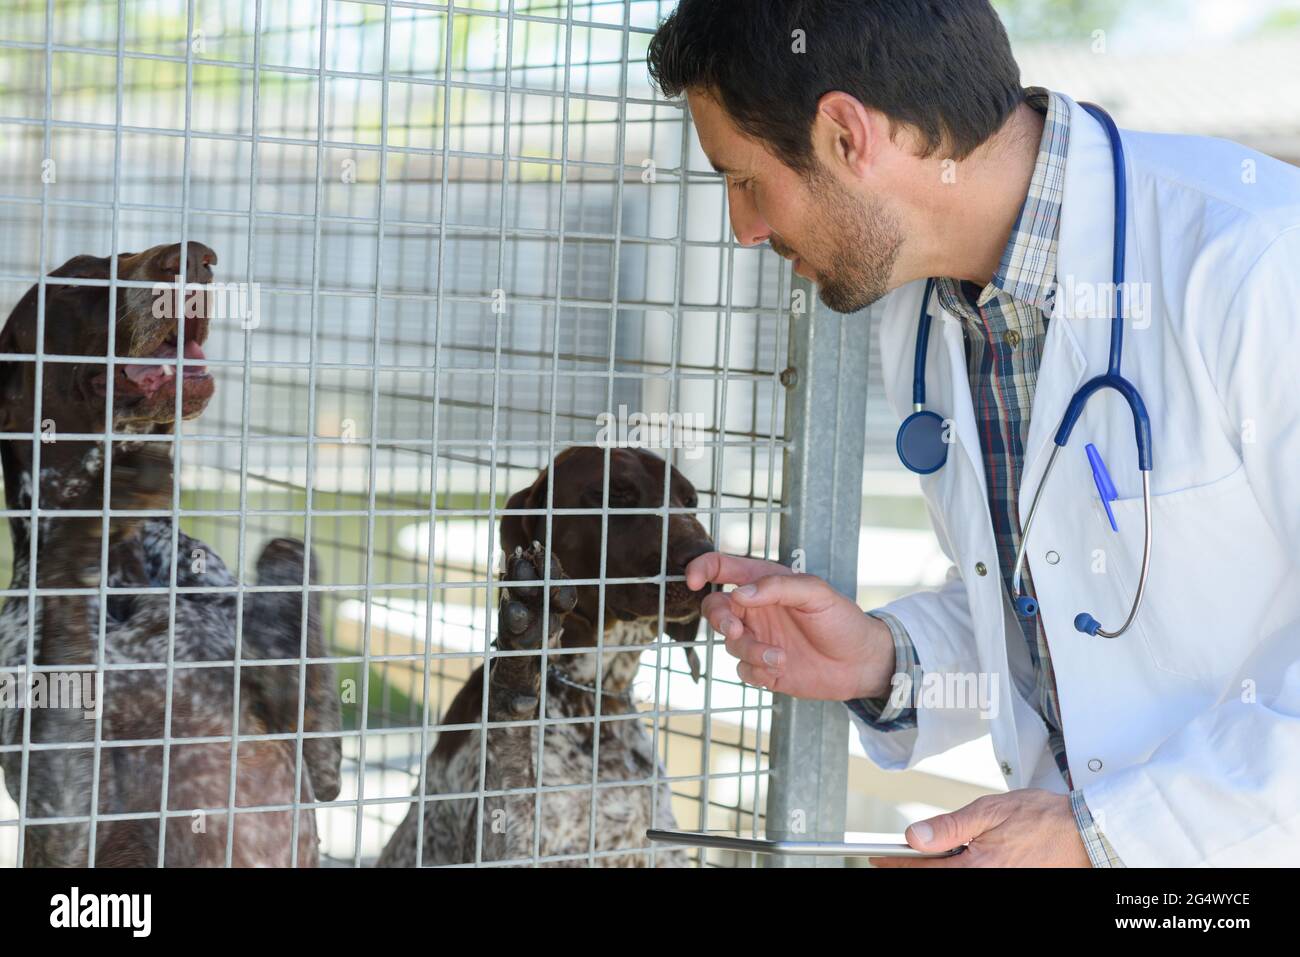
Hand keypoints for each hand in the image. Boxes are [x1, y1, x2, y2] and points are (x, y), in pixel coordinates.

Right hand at [685, 552, 894, 700]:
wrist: (861, 663)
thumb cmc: (842, 620)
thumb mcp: (816, 593)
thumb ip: (778, 586)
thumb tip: (739, 594)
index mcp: (764, 583)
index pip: (722, 568)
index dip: (702, 569)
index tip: (693, 580)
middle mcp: (756, 610)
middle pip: (715, 609)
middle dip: (720, 620)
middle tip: (738, 630)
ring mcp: (758, 639)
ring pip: (730, 644)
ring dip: (751, 651)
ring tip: (780, 657)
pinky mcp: (763, 668)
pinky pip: (742, 670)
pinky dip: (757, 671)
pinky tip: (781, 669)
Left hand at [869, 789, 1091, 866]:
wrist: (1083, 833)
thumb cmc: (1042, 819)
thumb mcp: (988, 812)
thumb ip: (949, 827)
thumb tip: (914, 836)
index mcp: (978, 867)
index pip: (924, 870)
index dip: (897, 865)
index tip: (879, 859)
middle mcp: (987, 883)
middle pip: (938, 880)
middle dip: (916, 869)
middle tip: (898, 858)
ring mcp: (999, 887)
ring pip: (955, 880)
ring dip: (940, 869)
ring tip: (931, 855)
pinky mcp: (1008, 885)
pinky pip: (974, 880)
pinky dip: (961, 869)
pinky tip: (961, 858)